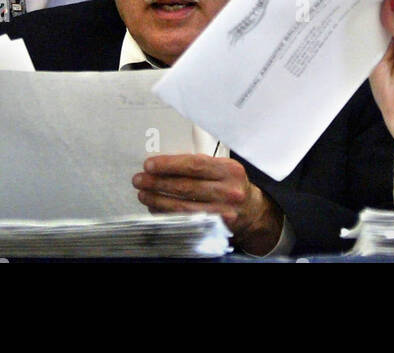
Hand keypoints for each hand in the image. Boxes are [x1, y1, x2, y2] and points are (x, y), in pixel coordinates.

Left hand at [134, 154, 282, 253]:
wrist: (253, 212)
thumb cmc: (232, 185)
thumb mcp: (223, 169)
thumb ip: (200, 164)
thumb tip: (163, 164)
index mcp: (229, 170)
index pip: (194, 165)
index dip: (169, 165)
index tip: (150, 165)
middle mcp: (229, 191)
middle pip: (185, 187)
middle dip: (157, 183)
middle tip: (140, 180)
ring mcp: (224, 212)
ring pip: (182, 207)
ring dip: (157, 200)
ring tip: (143, 194)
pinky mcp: (216, 228)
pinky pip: (185, 221)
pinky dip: (167, 214)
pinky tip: (155, 208)